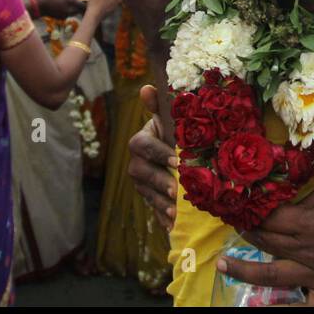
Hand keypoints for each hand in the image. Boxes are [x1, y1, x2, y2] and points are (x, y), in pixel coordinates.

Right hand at [35, 0, 85, 19]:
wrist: (40, 5)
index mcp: (71, 0)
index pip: (83, 5)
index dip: (84, 4)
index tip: (84, 2)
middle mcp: (70, 9)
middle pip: (79, 10)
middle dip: (78, 7)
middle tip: (76, 4)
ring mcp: (66, 15)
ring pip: (73, 13)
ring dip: (73, 9)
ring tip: (65, 4)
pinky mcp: (62, 18)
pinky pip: (68, 15)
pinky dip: (66, 12)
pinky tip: (60, 8)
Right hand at [128, 84, 177, 229]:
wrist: (176, 151)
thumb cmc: (174, 130)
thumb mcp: (170, 118)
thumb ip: (160, 104)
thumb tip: (147, 87)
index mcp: (141, 140)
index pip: (144, 145)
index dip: (159, 153)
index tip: (177, 161)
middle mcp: (137, 162)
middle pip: (142, 173)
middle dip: (159, 181)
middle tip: (176, 190)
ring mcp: (142, 182)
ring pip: (146, 193)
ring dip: (161, 203)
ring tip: (176, 211)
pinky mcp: (149, 198)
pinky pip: (153, 210)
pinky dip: (163, 218)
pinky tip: (173, 226)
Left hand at [217, 189, 313, 304]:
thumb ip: (306, 199)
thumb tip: (282, 198)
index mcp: (309, 224)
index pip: (272, 219)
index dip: (254, 212)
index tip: (241, 206)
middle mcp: (306, 250)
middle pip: (268, 242)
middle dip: (247, 233)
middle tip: (231, 226)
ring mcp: (313, 275)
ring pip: (273, 274)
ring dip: (245, 269)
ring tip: (222, 264)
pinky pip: (304, 307)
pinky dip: (286, 311)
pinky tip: (262, 311)